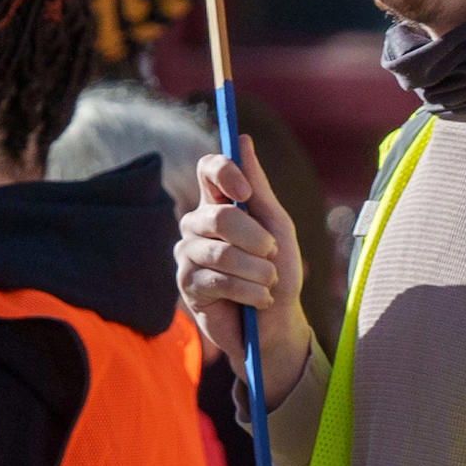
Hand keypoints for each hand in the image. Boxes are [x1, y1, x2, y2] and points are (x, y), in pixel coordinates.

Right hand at [177, 153, 316, 405]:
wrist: (276, 326)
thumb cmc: (279, 274)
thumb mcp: (278, 227)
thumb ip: (258, 187)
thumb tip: (242, 139)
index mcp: (220, 203)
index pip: (208, 168)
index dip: (225, 172)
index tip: (246, 193)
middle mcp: (198, 223)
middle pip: (220, 215)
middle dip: (257, 239)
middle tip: (273, 255)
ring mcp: (188, 253)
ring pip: (222, 252)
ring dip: (258, 271)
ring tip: (268, 284)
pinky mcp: (186, 285)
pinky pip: (219, 279)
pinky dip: (249, 291)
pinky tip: (258, 301)